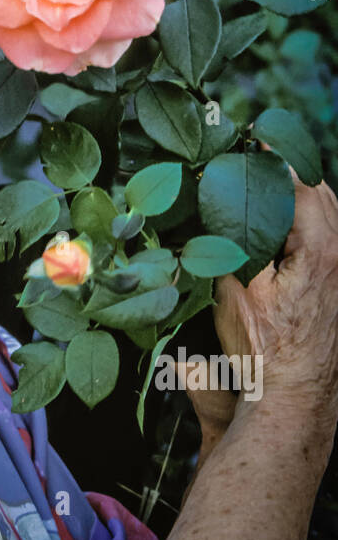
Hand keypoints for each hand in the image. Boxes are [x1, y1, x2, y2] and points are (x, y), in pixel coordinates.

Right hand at [213, 171, 337, 418]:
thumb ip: (230, 244)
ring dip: (303, 196)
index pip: (301, 185)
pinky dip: (309, 221)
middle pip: (323, 194)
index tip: (253, 143)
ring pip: (331, 215)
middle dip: (292, 172)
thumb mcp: (237, 290)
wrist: (294, 396)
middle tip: (259, 158)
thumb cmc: (265, 348)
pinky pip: (329, 237)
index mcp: (320, 249)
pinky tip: (284, 225)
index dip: (274, 161)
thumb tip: (212, 211)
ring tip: (269, 184)